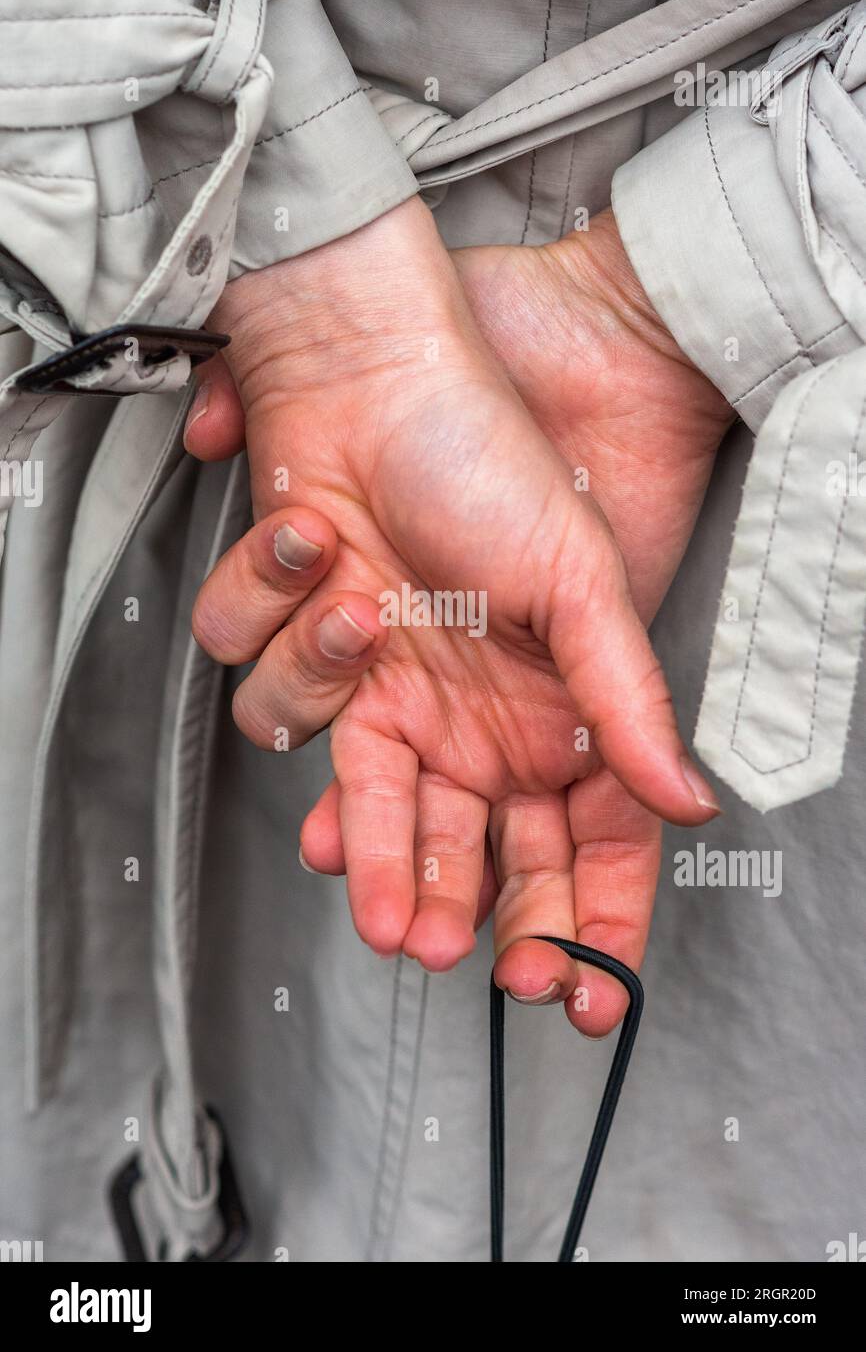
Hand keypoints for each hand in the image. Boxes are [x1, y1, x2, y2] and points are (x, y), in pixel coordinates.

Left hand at [188, 197, 719, 1031]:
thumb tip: (685, 802)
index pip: (582, 849)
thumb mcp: (582, 584)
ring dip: (340, 716)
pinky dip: (280, 621)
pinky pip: (270, 697)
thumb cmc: (488, 458)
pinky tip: (324, 552)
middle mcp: (466, 720)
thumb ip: (629, 703)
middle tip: (430, 940)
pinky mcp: (305, 654)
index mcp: (548, 712)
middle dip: (439, 902)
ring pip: (350, 802)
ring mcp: (382, 694)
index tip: (574, 994)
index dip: (584, 925)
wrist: (371, 373)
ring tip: (365, 629)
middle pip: (458, 859)